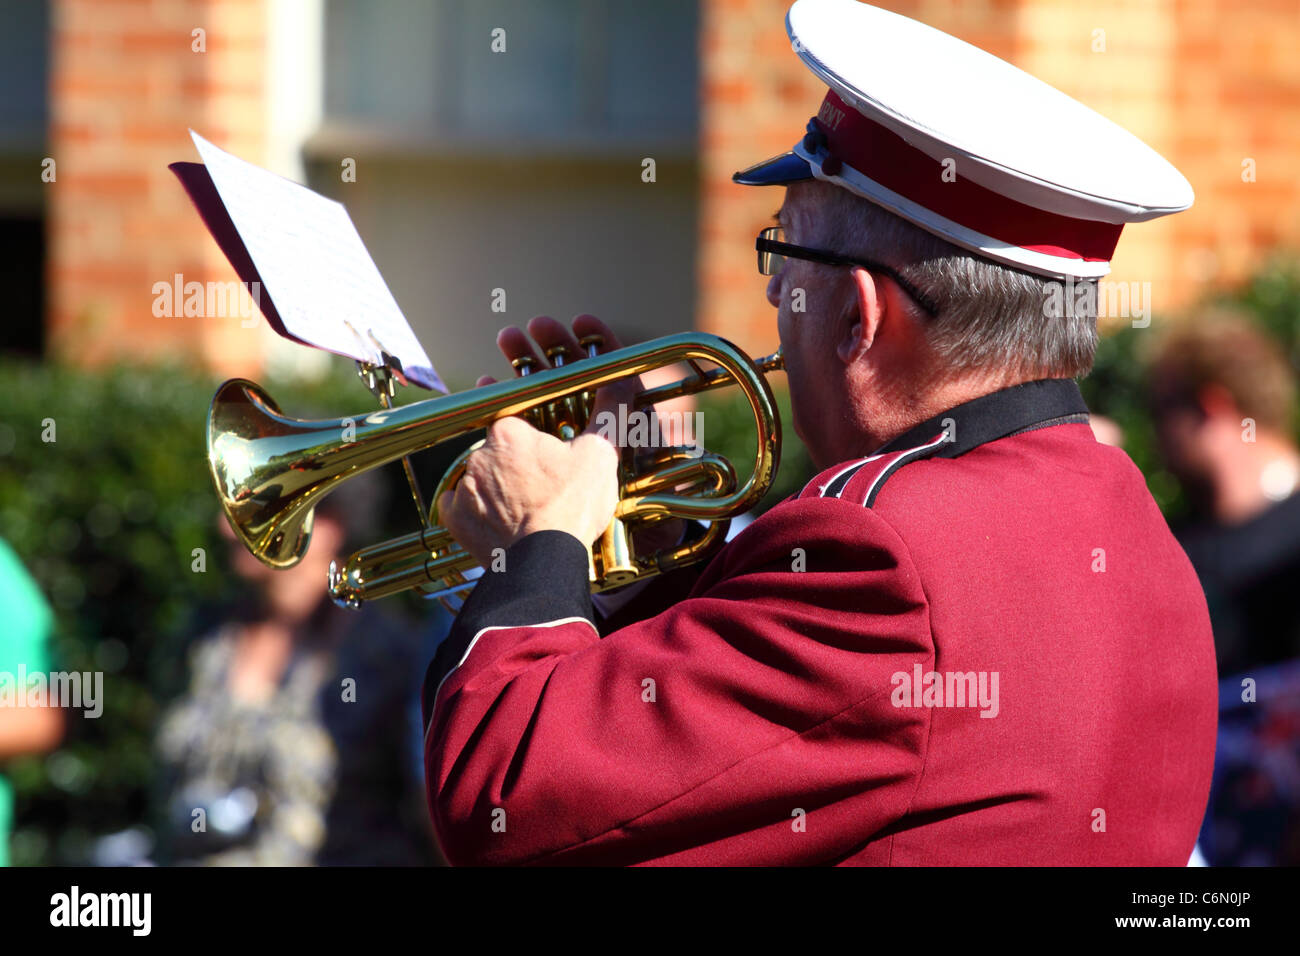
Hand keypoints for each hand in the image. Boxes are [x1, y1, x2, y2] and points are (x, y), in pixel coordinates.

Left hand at [448, 314, 685, 566]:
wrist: (545, 562)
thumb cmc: (573, 507)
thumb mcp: (600, 455)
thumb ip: (608, 413)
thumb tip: (621, 382)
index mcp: (510, 432)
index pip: (517, 419)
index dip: (532, 433)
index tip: (539, 446)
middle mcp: (479, 454)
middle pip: (498, 450)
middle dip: (516, 463)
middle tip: (541, 485)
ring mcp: (463, 487)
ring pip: (480, 478)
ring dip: (497, 487)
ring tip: (525, 509)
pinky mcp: (454, 517)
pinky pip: (460, 506)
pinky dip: (477, 512)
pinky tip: (500, 522)